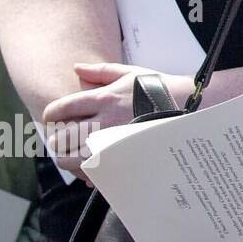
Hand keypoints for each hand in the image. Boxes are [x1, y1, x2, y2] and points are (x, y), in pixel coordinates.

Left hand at [44, 62, 192, 178]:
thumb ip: (100, 71)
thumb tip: (76, 68)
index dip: (52, 115)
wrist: (191, 108)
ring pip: (71, 160)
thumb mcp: (130, 73)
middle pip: (60, 138)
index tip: (57, 119)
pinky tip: (98, 162)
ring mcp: (112, 144)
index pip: (58, 110)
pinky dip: (90, 171)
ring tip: (79, 152)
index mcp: (102, 99)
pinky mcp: (123, 160)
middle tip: (68, 137)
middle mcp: (103, 123)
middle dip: (59, 139)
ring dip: (69, 158)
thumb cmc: (160, 90)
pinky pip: (93, 173)